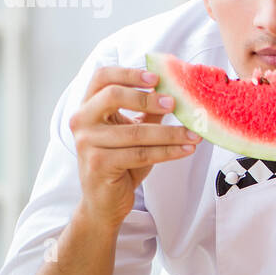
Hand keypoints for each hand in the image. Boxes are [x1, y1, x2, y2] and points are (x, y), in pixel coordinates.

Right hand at [68, 66, 200, 228]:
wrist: (105, 201)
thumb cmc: (120, 162)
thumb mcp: (135, 131)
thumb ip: (149, 110)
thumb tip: (176, 90)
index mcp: (88, 107)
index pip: (102, 77)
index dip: (129, 73)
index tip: (156, 77)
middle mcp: (81, 121)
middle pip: (112, 95)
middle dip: (147, 98)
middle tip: (174, 103)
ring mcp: (87, 143)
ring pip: (135, 131)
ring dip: (170, 132)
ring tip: (194, 134)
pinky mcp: (99, 164)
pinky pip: (140, 153)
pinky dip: (168, 151)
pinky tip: (185, 149)